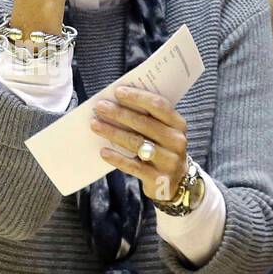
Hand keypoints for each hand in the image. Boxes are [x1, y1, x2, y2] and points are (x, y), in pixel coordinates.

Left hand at [90, 84, 190, 205]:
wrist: (176, 182)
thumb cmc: (162, 148)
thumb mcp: (162, 131)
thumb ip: (147, 117)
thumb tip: (116, 101)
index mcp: (177, 124)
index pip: (159, 105)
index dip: (138, 97)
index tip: (118, 92)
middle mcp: (176, 141)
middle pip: (144, 123)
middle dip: (119, 113)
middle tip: (100, 107)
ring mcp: (169, 161)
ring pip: (136, 143)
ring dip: (113, 132)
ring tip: (95, 125)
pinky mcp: (158, 178)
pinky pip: (133, 166)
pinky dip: (117, 158)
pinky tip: (103, 151)